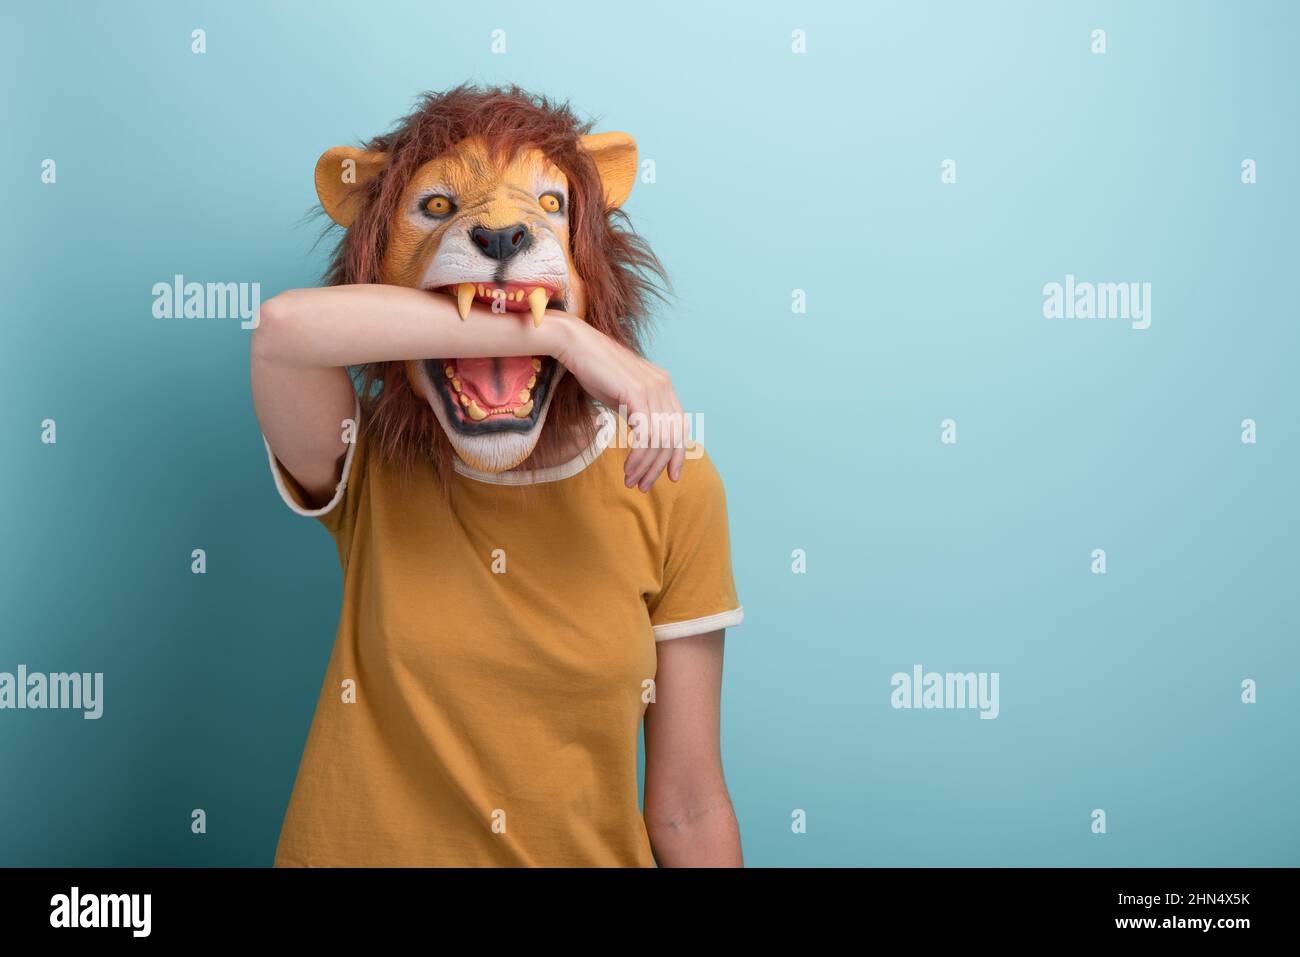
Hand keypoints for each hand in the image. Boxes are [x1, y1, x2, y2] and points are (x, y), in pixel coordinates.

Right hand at [549, 314, 687, 491]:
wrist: (576, 345)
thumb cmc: (593, 370)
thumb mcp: (622, 395)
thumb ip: (637, 413)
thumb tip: (643, 438)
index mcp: (663, 385)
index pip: (680, 426)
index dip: (678, 454)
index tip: (672, 476)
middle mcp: (663, 386)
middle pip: (672, 437)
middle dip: (659, 467)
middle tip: (644, 486)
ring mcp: (653, 388)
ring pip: (659, 440)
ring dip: (646, 467)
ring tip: (632, 481)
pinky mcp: (637, 394)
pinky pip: (645, 435)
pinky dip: (638, 457)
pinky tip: (628, 468)